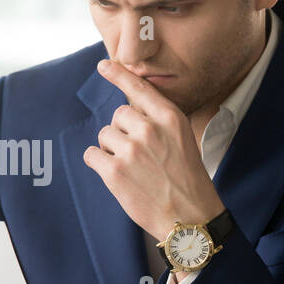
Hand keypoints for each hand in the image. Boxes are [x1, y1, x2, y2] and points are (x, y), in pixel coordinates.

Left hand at [84, 58, 223, 243]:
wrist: (190, 218)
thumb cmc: (187, 181)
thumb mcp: (182, 141)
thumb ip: (158, 123)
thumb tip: (128, 113)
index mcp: (170, 118)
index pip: (139, 89)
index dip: (119, 75)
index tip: (104, 65)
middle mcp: (150, 129)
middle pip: (117, 115)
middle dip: (121, 132)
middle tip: (138, 156)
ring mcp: (131, 150)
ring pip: (104, 135)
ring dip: (110, 150)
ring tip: (131, 169)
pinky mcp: (115, 171)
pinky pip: (92, 155)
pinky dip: (99, 164)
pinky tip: (116, 176)